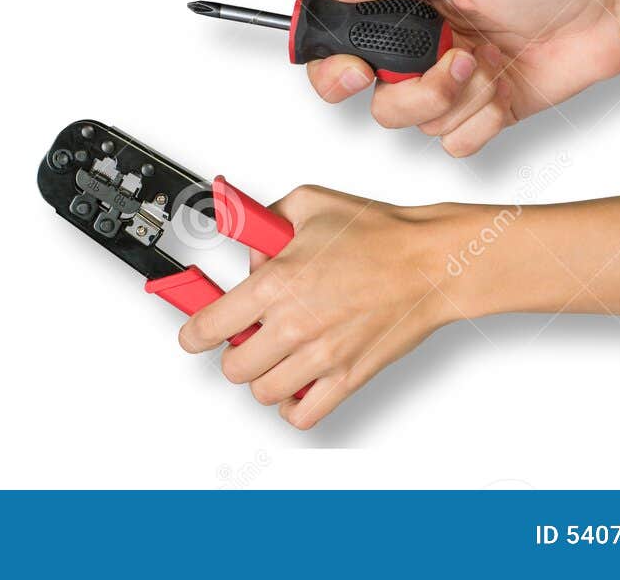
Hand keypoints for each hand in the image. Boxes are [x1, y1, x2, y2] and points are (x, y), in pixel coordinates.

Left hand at [179, 185, 462, 427]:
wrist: (428, 262)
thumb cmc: (377, 233)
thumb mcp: (306, 204)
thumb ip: (264, 222)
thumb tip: (249, 247)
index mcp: (277, 282)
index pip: (210, 325)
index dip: (192, 332)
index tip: (191, 334)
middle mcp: (294, 325)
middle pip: (234, 367)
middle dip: (231, 351)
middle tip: (243, 334)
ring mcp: (322, 357)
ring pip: (264, 392)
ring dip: (261, 376)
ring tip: (272, 354)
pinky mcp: (348, 377)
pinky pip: (303, 415)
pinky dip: (291, 405)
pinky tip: (295, 381)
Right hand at [306, 0, 619, 154]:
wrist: (608, 8)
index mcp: (406, 9)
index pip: (343, 48)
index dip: (335, 69)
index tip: (357, 69)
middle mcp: (422, 50)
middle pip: (378, 101)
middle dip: (414, 92)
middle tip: (453, 62)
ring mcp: (454, 86)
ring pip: (419, 124)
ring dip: (460, 97)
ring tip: (493, 61)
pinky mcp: (487, 115)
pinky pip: (457, 142)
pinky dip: (482, 120)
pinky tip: (506, 85)